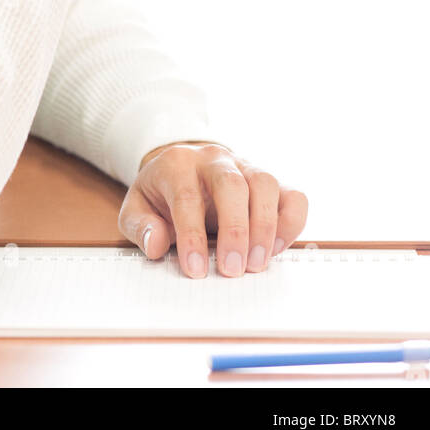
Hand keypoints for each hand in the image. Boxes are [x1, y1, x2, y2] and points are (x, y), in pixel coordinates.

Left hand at [117, 141, 308, 278]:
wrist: (183, 167)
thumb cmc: (162, 193)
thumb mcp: (137, 207)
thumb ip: (140, 226)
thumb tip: (156, 244)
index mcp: (178, 164)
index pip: (187, 196)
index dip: (192, 235)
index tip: (195, 269)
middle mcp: (214, 159)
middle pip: (231, 184)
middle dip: (235, 230)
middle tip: (233, 269)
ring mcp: (245, 166)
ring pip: (265, 183)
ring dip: (265, 227)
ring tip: (256, 264)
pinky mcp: (268, 181)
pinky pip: (292, 194)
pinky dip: (291, 221)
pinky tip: (277, 247)